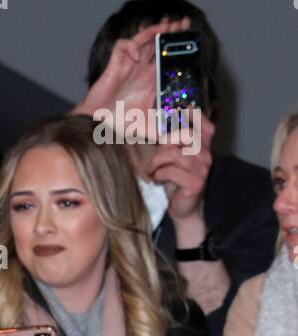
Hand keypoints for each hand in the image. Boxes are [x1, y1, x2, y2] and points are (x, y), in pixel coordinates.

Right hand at [71, 17, 190, 123]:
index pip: (169, 58)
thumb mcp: (152, 130)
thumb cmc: (121, 126)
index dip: (179, 48)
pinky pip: (122, 45)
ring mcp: (129, 65)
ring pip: (143, 38)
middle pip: (159, 43)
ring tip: (167, 27)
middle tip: (183, 24)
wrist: (98, 128)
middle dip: (171, 32)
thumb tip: (194, 137)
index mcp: (152, 81)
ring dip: (154, 30)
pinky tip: (138, 57)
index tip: (193, 42)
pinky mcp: (115, 65)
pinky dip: (131, 46)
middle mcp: (142, 70)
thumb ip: (171, 133)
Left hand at [144, 110, 212, 224]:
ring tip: (151, 171)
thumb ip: (167, 145)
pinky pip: (171, 171)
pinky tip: (157, 179)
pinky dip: (159, 175)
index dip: (194, 116)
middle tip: (154, 158)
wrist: (184, 209)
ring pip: (174, 154)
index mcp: (203, 146)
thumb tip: (144, 130)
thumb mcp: (171, 159)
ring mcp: (203, 169)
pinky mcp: (195, 183)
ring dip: (156, 163)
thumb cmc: (176, 182)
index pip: (205, 125)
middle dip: (165, 143)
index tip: (177, 112)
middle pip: (186, 135)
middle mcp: (207, 155)